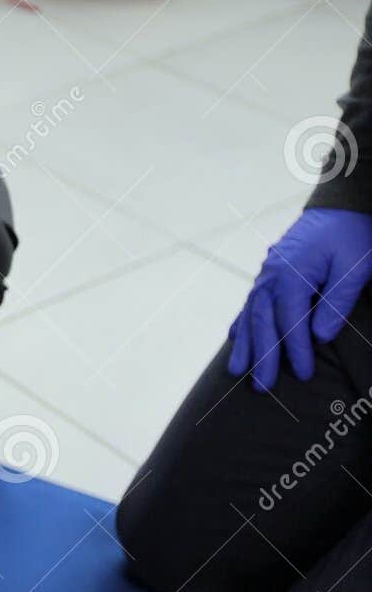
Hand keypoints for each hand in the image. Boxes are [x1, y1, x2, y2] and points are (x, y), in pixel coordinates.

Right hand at [228, 208, 371, 390]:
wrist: (343, 205)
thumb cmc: (353, 235)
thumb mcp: (356, 266)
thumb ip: (337, 300)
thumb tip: (319, 336)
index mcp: (293, 274)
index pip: (291, 321)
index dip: (296, 350)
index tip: (302, 375)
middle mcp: (272, 275)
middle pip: (263, 323)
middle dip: (262, 356)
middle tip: (261, 387)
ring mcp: (267, 273)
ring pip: (250, 314)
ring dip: (244, 344)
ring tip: (236, 371)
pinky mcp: (269, 272)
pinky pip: (250, 302)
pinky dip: (242, 322)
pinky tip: (235, 338)